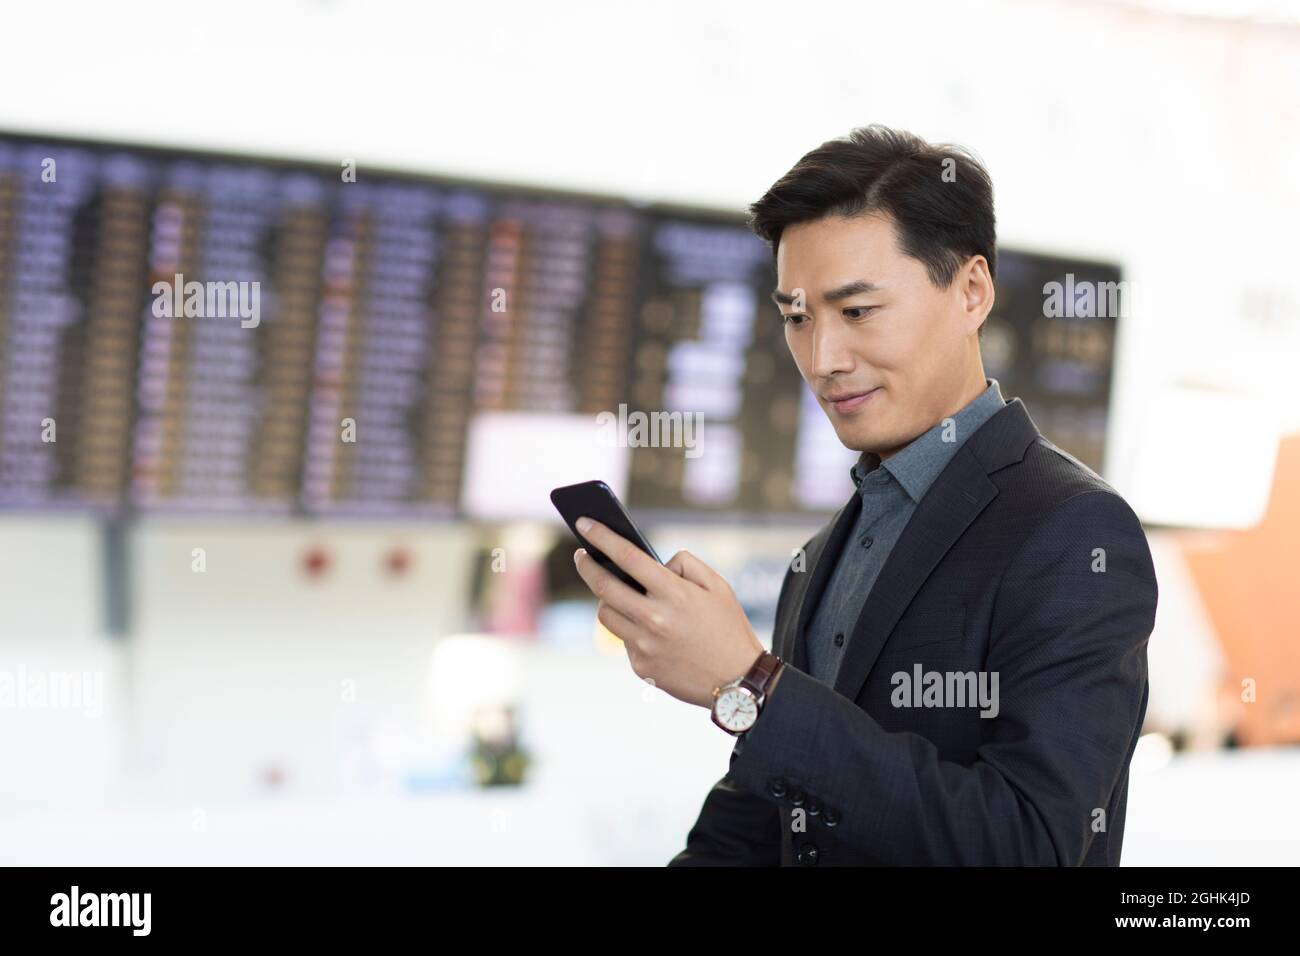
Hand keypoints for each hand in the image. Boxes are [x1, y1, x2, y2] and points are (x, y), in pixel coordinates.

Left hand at [571, 517, 764, 707]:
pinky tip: (646, 629)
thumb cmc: (728, 628)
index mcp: (674, 593)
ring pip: (605, 614)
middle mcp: (655, 619)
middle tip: (581, 555)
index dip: (602, 537)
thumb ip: (686, 565)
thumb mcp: (718, 586)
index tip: (584, 523)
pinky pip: (624, 640)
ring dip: (605, 599)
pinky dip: (630, 629)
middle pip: (603, 586)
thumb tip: (655, 562)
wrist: (738, 680)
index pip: (628, 557)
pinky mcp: (641, 667)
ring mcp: (645, 645)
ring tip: (614, 592)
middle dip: (586, 565)